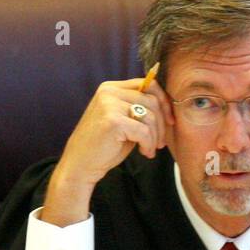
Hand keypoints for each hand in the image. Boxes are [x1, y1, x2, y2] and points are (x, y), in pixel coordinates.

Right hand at [41, 76, 174, 226]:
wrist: (80, 166)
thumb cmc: (103, 146)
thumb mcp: (122, 121)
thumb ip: (138, 108)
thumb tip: (167, 105)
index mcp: (110, 88)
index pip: (148, 84)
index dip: (164, 101)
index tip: (170, 120)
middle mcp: (108, 92)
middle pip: (152, 100)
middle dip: (162, 123)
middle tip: (160, 142)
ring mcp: (109, 104)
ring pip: (150, 116)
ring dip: (155, 137)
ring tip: (150, 149)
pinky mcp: (112, 121)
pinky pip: (144, 131)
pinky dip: (148, 144)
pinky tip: (144, 153)